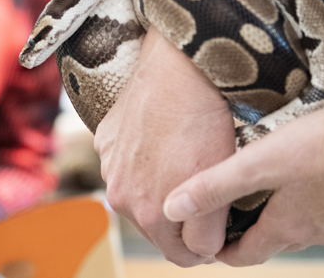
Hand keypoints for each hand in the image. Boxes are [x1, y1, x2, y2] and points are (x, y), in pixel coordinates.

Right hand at [93, 28, 235, 265]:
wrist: (178, 68)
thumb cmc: (205, 122)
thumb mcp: (218, 183)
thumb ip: (207, 230)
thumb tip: (202, 250)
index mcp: (150, 213)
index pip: (180, 254)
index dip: (204, 246)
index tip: (217, 228)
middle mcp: (122, 196)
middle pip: (156, 227)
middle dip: (180, 218)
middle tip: (205, 192)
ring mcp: (109, 166)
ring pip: (139, 194)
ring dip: (158, 188)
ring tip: (183, 160)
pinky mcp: (104, 140)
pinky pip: (126, 162)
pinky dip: (142, 159)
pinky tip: (163, 139)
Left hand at [162, 95, 323, 265]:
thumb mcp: (261, 163)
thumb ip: (216, 186)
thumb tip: (171, 209)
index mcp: (286, 229)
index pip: (243, 256)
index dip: (218, 250)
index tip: (201, 238)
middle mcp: (313, 233)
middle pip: (269, 242)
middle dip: (243, 231)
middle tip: (222, 209)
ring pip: (296, 225)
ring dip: (273, 213)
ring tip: (255, 187)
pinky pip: (320, 207)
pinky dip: (300, 198)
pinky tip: (297, 171)